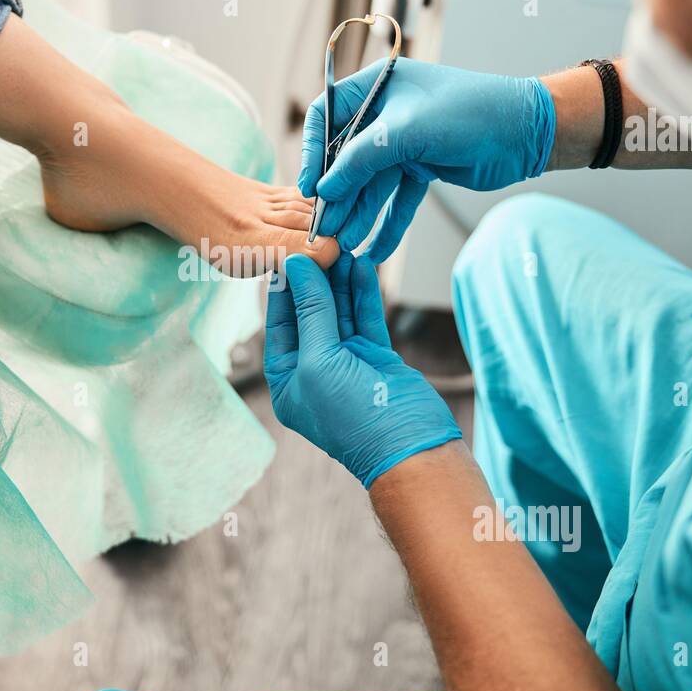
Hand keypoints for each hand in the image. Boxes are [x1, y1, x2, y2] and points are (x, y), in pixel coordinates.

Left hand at [264, 252, 459, 488]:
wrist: (411, 447)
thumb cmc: (356, 418)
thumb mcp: (321, 360)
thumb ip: (311, 311)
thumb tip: (296, 267)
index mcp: (287, 379)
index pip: (280, 322)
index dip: (284, 287)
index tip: (288, 251)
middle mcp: (314, 370)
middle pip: (311, 313)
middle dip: (316, 278)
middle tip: (321, 242)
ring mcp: (346, 363)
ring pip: (341, 312)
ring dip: (341, 281)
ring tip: (343, 246)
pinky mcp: (376, 358)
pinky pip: (365, 318)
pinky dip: (364, 294)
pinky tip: (362, 266)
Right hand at [298, 60, 555, 259]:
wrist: (529, 132)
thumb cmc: (472, 113)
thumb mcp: (408, 131)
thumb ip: (361, 159)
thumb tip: (323, 188)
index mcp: (376, 87)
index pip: (325, 117)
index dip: (311, 151)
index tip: (309, 186)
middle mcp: (385, 113)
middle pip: (345, 157)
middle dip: (336, 194)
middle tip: (325, 229)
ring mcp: (403, 142)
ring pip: (370, 183)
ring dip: (359, 214)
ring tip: (346, 246)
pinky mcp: (421, 168)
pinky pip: (396, 199)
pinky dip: (387, 224)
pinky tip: (375, 251)